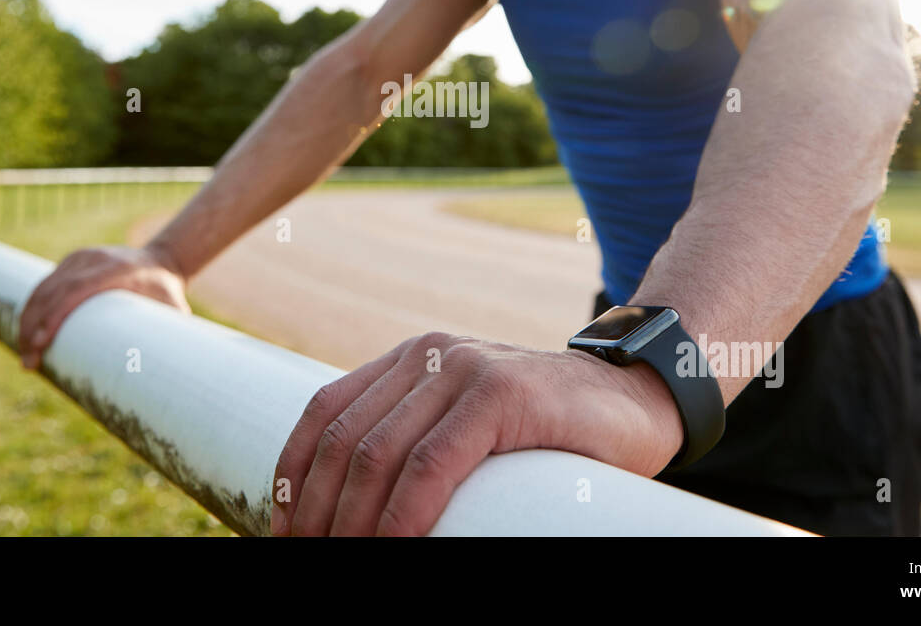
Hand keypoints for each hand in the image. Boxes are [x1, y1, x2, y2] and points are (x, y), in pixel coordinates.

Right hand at [17, 243, 189, 368]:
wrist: (163, 259)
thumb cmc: (167, 290)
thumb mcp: (173, 308)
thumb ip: (172, 333)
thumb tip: (173, 375)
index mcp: (116, 268)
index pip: (77, 289)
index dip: (55, 315)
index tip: (41, 343)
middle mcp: (93, 259)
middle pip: (53, 290)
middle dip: (34, 326)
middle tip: (29, 361)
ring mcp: (79, 257)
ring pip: (42, 287)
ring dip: (27, 321)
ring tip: (25, 355)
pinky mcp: (71, 261)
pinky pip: (44, 284)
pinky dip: (32, 308)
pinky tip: (25, 334)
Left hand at [271, 331, 684, 535]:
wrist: (636, 401)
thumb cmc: (548, 434)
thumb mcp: (468, 425)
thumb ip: (421, 438)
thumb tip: (354, 504)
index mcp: (413, 361)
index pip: (325, 412)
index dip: (294, 477)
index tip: (284, 531)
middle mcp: (431, 356)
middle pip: (345, 440)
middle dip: (317, 513)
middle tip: (310, 562)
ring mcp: (466, 370)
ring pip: (379, 454)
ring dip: (352, 522)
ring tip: (344, 564)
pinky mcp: (501, 394)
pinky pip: (432, 462)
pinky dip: (403, 513)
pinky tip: (393, 545)